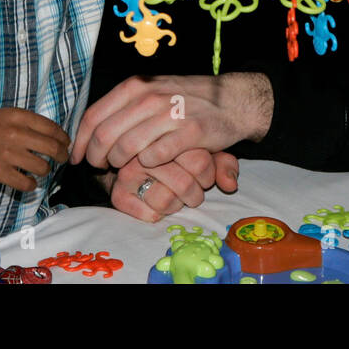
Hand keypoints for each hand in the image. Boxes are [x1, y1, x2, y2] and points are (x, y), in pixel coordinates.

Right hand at [0, 108, 69, 191]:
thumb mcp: (2, 114)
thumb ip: (23, 122)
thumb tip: (45, 134)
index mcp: (18, 117)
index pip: (52, 128)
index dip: (63, 138)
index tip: (65, 143)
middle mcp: (17, 134)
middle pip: (52, 148)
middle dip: (61, 156)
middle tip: (60, 160)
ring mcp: (8, 153)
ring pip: (42, 167)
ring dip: (44, 171)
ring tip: (40, 171)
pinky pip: (25, 183)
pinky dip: (30, 185)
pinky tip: (28, 182)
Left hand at [71, 73, 272, 170]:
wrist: (231, 99)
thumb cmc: (185, 98)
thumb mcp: (151, 90)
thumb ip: (123, 106)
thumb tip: (89, 129)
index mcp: (135, 86)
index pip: (94, 116)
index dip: (80, 142)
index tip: (77, 158)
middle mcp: (149, 97)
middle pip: (105, 136)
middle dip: (96, 158)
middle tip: (100, 168)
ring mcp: (169, 115)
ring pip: (126, 148)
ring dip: (120, 165)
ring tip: (123, 169)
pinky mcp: (189, 133)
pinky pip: (155, 157)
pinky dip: (147, 166)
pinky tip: (150, 165)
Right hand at [107, 150, 240, 222]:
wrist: (139, 164)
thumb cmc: (178, 157)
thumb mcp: (204, 151)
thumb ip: (222, 162)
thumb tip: (230, 184)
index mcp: (165, 133)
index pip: (199, 161)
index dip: (206, 173)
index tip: (201, 172)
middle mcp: (143, 149)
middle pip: (185, 182)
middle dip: (194, 190)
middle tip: (190, 186)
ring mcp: (127, 172)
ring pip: (167, 200)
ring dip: (178, 204)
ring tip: (175, 195)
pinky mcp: (119, 194)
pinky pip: (151, 214)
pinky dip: (159, 215)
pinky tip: (157, 205)